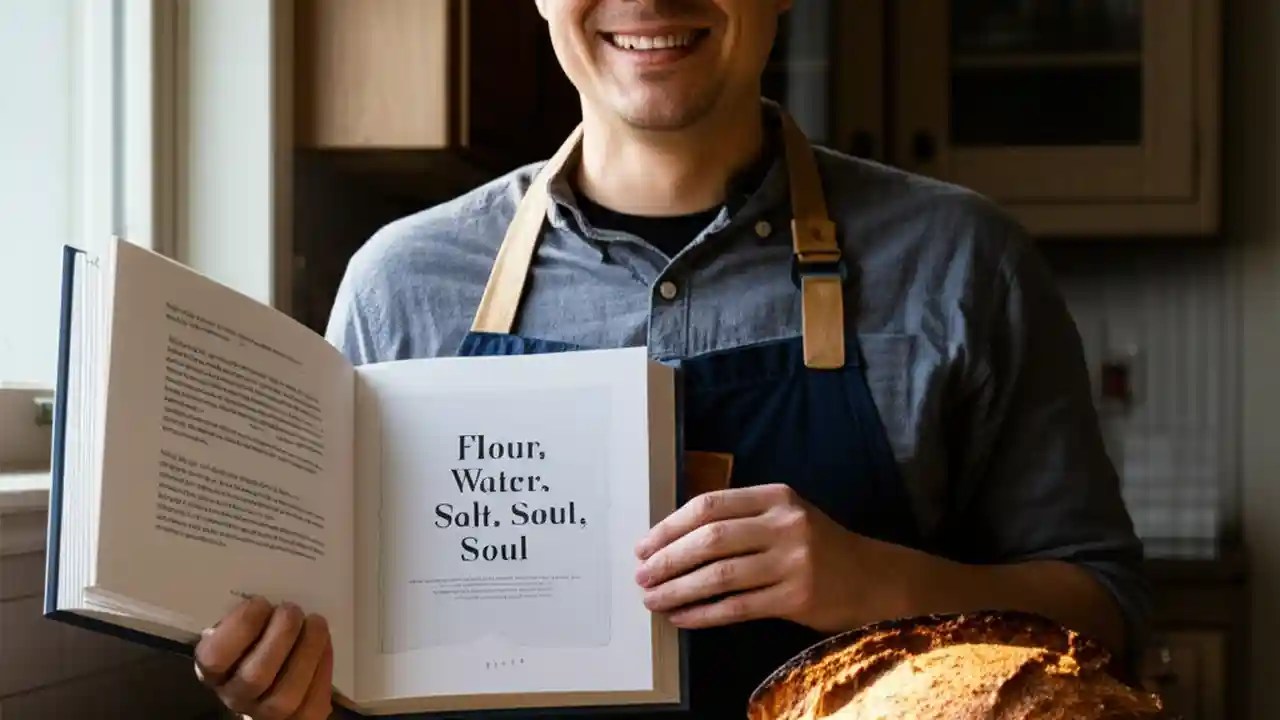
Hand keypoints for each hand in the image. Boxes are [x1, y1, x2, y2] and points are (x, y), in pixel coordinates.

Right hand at [194, 596, 333, 719]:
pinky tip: (324, 642)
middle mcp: (236, 696)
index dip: (240, 627)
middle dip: (280, 636)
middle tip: (292, 609)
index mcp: (215, 670)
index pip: (214, 657)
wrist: (273, 679)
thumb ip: (248, 617)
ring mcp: (266, 713)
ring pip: (286, 693)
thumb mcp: (244, 628)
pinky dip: (322, 667)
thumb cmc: (256, 641)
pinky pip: (313, 700)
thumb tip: (269, 588)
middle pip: (255, 676)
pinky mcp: (300, 719)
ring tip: (315, 623)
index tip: (260, 602)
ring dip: (306, 651)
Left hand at [633, 483, 876, 632]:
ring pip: (719, 575)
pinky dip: (703, 614)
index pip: (710, 505)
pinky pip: (737, 607)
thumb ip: (740, 518)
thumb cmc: (817, 547)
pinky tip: (682, 618)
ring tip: (653, 600)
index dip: (670, 526)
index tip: (644, 545)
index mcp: (776, 496)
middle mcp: (785, 525)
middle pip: (710, 539)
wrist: (872, 579)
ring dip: (678, 589)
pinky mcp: (796, 597)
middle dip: (667, 559)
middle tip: (641, 576)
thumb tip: (673, 539)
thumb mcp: (785, 516)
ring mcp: (793, 562)